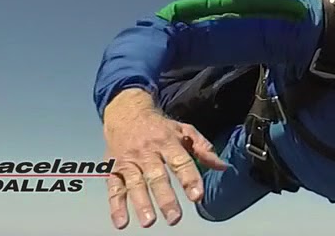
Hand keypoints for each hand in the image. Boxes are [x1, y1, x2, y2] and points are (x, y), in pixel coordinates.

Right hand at [101, 89, 226, 228]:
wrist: (126, 112)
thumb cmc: (159, 126)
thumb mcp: (183, 130)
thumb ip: (202, 148)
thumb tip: (222, 166)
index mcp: (167, 142)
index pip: (180, 161)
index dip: (189, 178)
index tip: (197, 196)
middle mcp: (147, 152)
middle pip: (157, 176)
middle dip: (166, 198)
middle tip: (174, 218)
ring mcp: (129, 161)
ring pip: (135, 183)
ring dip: (141, 203)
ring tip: (149, 221)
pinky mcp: (113, 168)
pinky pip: (114, 188)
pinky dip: (116, 206)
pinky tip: (122, 222)